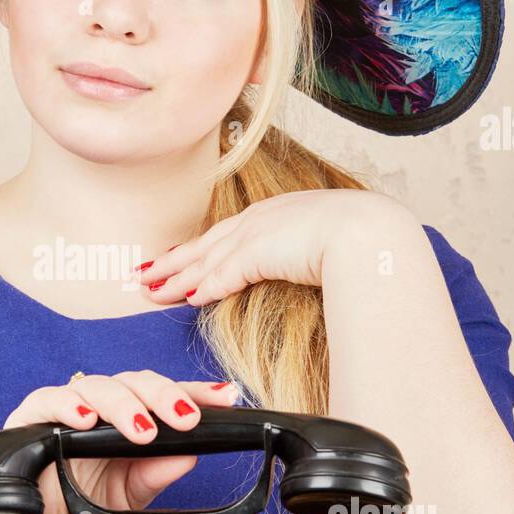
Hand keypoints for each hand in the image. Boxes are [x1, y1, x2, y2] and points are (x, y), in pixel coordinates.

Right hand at [2, 371, 239, 513]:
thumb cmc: (83, 501)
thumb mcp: (129, 495)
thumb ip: (156, 475)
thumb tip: (190, 456)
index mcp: (131, 418)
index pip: (166, 396)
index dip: (196, 393)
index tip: (228, 397)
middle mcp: (103, 405)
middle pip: (136, 382)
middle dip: (166, 396)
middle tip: (186, 419)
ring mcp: (68, 405)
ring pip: (98, 386)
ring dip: (124, 404)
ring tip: (141, 429)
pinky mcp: (33, 414)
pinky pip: (50, 398)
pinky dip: (69, 405)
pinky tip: (85, 420)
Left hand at [138, 190, 411, 305]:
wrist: (372, 233)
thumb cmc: (363, 240)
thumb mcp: (328, 244)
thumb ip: (304, 256)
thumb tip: (301, 269)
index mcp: (277, 213)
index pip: (226, 234)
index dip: (198, 249)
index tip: (176, 258)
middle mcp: (262, 218)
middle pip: (204, 243)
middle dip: (171, 260)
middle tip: (142, 274)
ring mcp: (258, 233)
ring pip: (205, 259)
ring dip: (175, 276)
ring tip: (150, 292)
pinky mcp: (258, 252)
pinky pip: (222, 273)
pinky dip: (203, 286)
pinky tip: (187, 299)